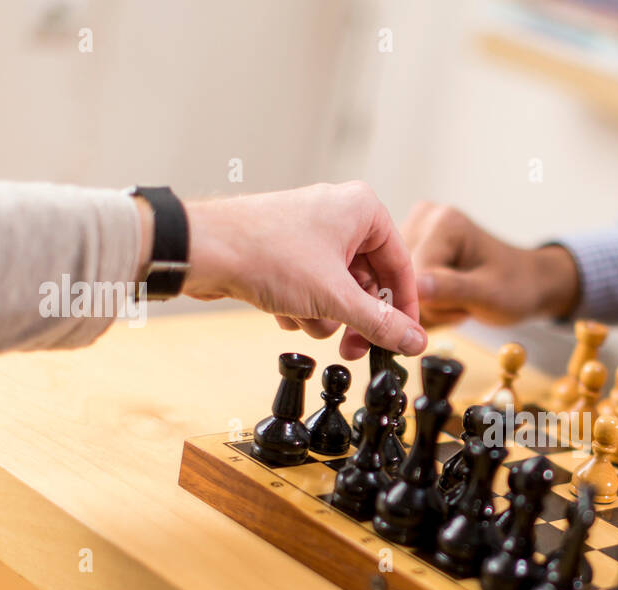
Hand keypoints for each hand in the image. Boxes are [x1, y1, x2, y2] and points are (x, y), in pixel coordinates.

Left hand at [179, 181, 425, 359]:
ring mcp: (311, 235)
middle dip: (355, 318)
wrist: (202, 251)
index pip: (400, 266)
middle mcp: (340, 217)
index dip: (404, 309)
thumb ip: (380, 323)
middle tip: (352, 350)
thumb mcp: (335, 298)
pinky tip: (280, 309)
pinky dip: (301, 308)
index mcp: (362, 210)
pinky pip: (313, 291)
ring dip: (322, 315)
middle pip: (369, 283)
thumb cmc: (266, 254)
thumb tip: (414, 341)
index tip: (406, 341)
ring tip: (300, 315)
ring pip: (339, 292)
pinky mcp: (288, 254)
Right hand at [400, 202, 580, 327]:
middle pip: (402, 279)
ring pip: (400, 285)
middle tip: (464, 303)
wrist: (526, 282)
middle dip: (432, 304)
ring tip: (459, 298)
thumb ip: (452, 288)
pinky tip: (447, 294)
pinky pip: (403, 283)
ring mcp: (415, 230)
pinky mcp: (412, 245)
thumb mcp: (489, 294)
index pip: (413, 276)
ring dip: (430, 304)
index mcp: (444, 222)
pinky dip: (425, 300)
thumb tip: (415, 288)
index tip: (464, 307)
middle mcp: (424, 217)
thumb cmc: (516, 286)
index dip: (433, 303)